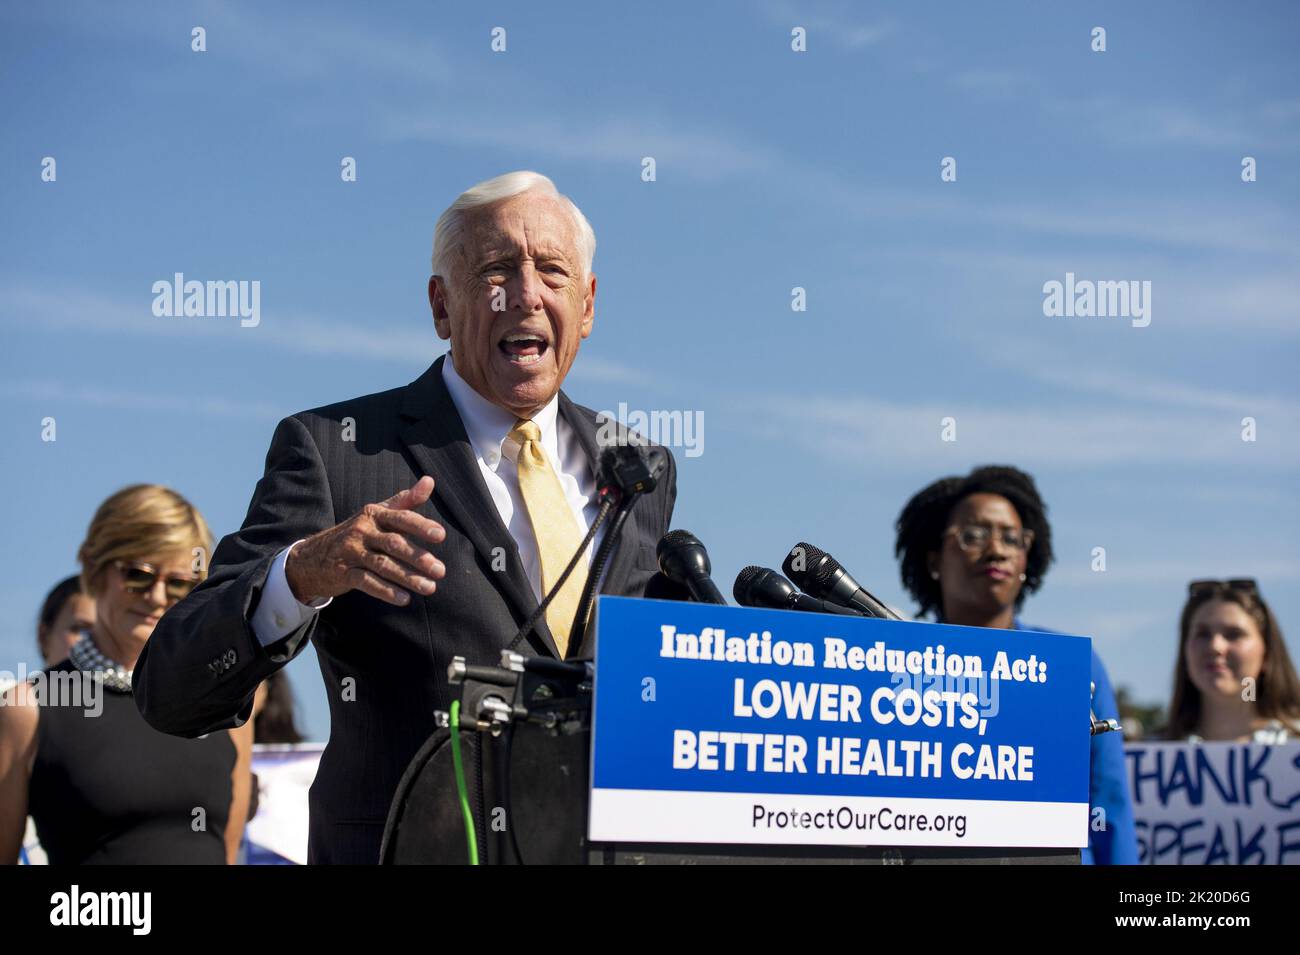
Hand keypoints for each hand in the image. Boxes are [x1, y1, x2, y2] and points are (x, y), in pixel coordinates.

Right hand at [285, 476, 446, 606]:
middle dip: (418, 557)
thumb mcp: (378, 514)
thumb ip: (405, 501)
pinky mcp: (344, 573)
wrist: (313, 556)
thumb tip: (430, 480)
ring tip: (429, 588)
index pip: (400, 518)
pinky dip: (386, 591)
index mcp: (373, 514)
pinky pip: (367, 582)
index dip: (420, 526)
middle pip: (394, 543)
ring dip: (408, 578)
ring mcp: (351, 552)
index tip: (440, 535)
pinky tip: (404, 599)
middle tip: (440, 570)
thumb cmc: (358, 533)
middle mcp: (362, 531)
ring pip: (383, 565)